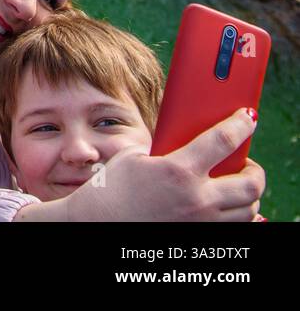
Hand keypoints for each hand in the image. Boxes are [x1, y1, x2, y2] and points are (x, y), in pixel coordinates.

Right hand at [63, 109, 263, 220]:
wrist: (100, 222)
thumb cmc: (113, 187)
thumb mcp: (134, 156)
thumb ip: (166, 146)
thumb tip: (189, 139)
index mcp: (177, 170)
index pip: (223, 140)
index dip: (241, 124)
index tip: (249, 117)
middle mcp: (196, 199)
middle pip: (251, 184)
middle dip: (255, 170)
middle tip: (246, 162)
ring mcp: (201, 222)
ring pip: (249, 209)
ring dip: (249, 193)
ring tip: (238, 182)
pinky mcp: (200, 237)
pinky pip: (238, 228)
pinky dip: (244, 216)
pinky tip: (235, 205)